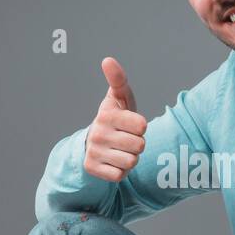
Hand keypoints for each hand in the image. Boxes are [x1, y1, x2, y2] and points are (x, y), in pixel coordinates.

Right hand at [83, 56, 147, 181]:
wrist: (92, 143)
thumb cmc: (114, 118)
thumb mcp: (118, 98)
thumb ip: (118, 79)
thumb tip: (107, 60)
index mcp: (107, 115)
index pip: (142, 126)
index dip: (141, 127)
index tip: (130, 125)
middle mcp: (98, 133)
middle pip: (139, 146)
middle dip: (137, 144)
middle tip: (125, 139)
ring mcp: (94, 152)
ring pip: (131, 162)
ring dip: (130, 158)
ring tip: (120, 150)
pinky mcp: (92, 169)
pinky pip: (120, 175)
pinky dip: (120, 171)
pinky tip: (113, 161)